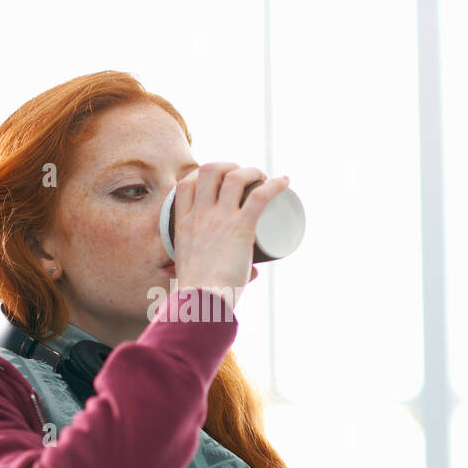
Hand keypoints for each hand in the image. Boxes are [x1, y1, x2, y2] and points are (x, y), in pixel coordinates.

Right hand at [172, 163, 285, 307]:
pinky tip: (285, 182)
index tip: (216, 179)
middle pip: (210, 170)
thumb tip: (252, 273)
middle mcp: (199, 215)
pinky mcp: (240, 228)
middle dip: (228, 166)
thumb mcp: (195, 273)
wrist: (200, 302)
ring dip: (252, 171)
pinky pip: (260, 196)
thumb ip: (225, 273)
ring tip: (264, 178)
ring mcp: (219, 219)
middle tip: (244, 177)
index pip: (185, 184)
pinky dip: (276, 185)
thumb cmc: (198, 294)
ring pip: (235, 177)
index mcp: (182, 224)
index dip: (200, 174)